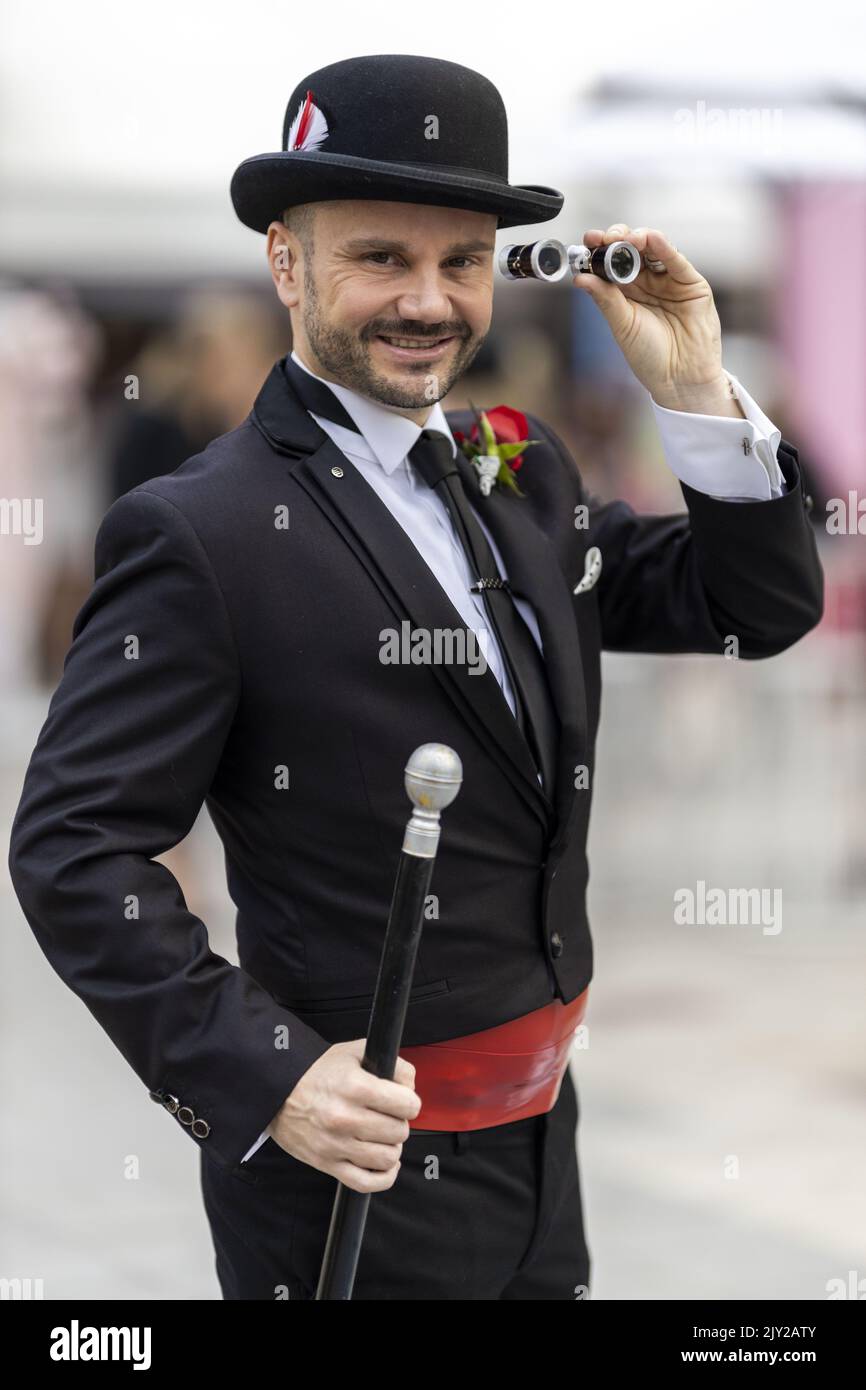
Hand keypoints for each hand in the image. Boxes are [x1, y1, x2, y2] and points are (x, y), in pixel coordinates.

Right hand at [267, 1038, 420, 1192]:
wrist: (277, 1090)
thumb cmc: (319, 1071)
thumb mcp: (355, 1053)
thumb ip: (392, 1065)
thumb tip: (412, 1088)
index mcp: (355, 1087)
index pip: (407, 1104)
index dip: (410, 1101)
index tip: (403, 1100)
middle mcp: (345, 1117)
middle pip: (399, 1131)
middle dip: (399, 1122)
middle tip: (389, 1116)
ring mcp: (336, 1144)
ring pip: (387, 1158)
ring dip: (391, 1147)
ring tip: (383, 1135)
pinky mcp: (327, 1164)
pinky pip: (366, 1183)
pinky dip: (384, 1177)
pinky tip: (384, 1163)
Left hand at [572, 224, 739, 415]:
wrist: (680, 378)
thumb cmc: (650, 356)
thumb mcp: (622, 325)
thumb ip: (605, 299)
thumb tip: (580, 278)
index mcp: (626, 292)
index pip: (611, 263)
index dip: (600, 249)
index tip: (588, 241)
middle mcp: (647, 282)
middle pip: (631, 251)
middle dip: (618, 240)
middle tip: (606, 238)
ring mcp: (669, 281)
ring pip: (653, 251)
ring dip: (639, 239)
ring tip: (627, 238)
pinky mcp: (691, 284)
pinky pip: (676, 261)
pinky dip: (664, 248)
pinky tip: (651, 239)